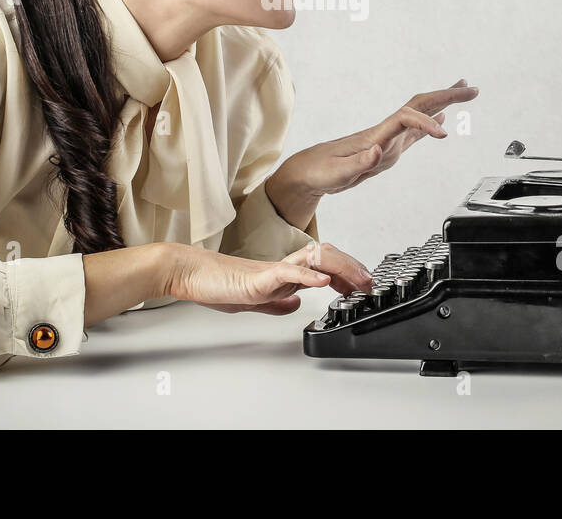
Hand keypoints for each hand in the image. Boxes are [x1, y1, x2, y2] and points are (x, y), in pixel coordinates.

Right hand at [167, 242, 371, 315]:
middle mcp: (282, 267)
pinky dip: (308, 274)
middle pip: (327, 258)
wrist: (189, 272)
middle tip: (371, 284)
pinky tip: (324, 280)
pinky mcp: (259, 276)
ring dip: (341, 269)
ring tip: (358, 282)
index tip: (363, 285)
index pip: (324, 266)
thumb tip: (297, 304)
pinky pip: (288, 272)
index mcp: (283, 273)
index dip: (347, 273)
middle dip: (354, 269)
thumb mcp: (254, 299)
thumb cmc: (216, 283)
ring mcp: (272, 270)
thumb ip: (276, 301)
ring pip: (315, 259)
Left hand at [268, 79, 479, 219]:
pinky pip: (416, 130)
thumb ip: (358, 163)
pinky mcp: (388, 146)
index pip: (407, 119)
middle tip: (471, 88)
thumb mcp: (337, 173)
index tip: (444, 133)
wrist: (307, 171)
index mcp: (376, 135)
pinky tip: (442, 120)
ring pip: (421, 113)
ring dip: (443, 101)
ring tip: (464, 90)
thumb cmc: (319, 172)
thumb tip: (378, 151)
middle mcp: (386, 132)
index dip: (426, 123)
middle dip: (446, 96)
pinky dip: (433, 122)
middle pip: (420, 105)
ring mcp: (389, 138)